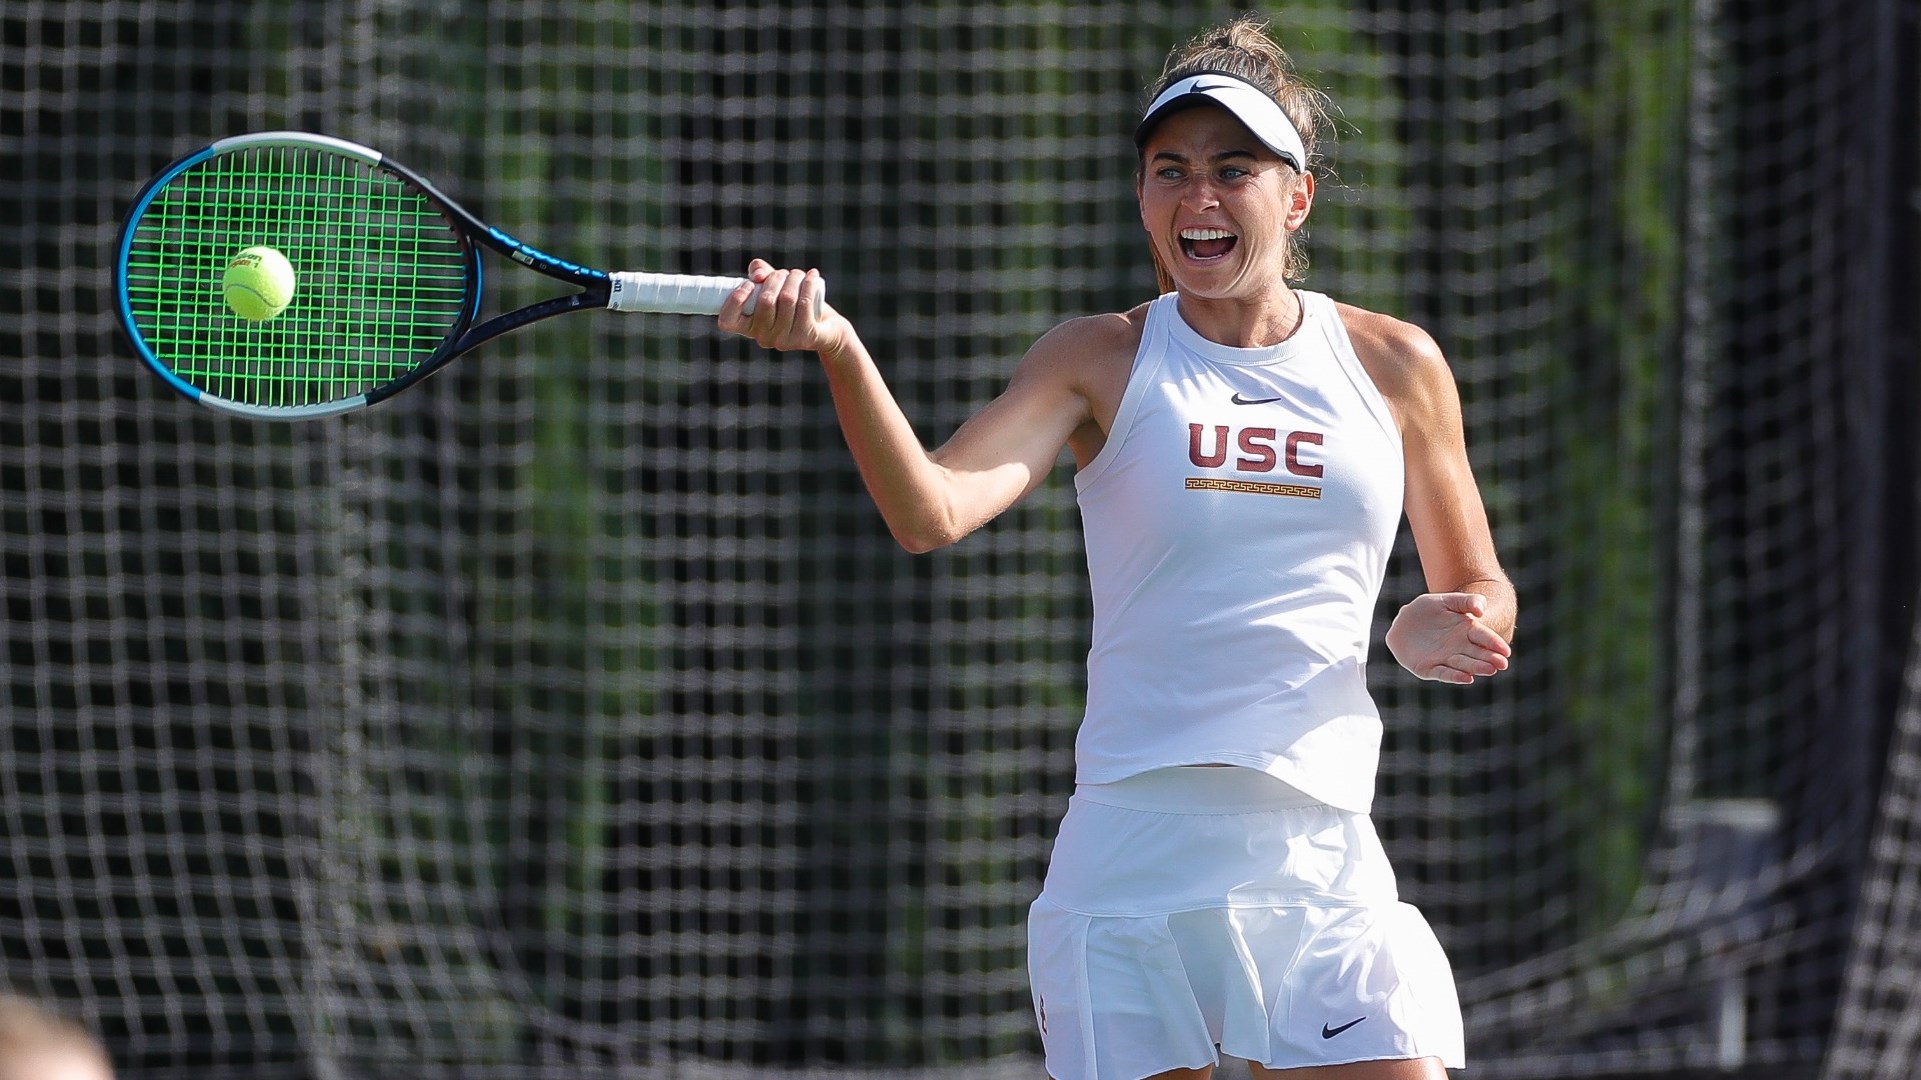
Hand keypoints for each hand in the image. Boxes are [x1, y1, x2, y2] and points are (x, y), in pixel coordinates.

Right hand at [718, 258, 846, 355]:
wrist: (824, 325)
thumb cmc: (792, 303)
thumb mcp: (772, 286)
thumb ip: (759, 273)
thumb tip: (759, 275)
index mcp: (748, 328)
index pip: (727, 321)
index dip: (735, 300)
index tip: (750, 284)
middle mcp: (763, 338)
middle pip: (765, 300)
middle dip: (776, 278)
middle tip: (784, 274)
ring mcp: (784, 340)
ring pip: (787, 299)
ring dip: (794, 278)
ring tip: (798, 274)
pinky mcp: (805, 337)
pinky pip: (805, 304)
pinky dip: (809, 284)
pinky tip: (813, 275)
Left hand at [1385, 592, 1511, 683]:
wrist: (1405, 622)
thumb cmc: (1429, 609)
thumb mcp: (1446, 600)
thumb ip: (1466, 601)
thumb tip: (1481, 611)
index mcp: (1467, 630)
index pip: (1484, 637)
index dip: (1495, 643)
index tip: (1505, 650)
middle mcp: (1459, 647)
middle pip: (1477, 654)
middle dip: (1490, 659)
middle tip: (1502, 664)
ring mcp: (1445, 658)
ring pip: (1463, 665)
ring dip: (1476, 667)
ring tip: (1490, 670)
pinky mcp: (1430, 668)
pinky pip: (1443, 673)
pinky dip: (1454, 676)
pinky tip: (1467, 678)